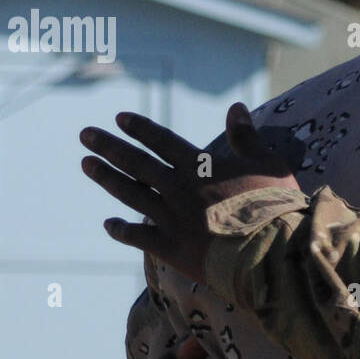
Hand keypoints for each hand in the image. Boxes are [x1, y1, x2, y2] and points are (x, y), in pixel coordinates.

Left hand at [80, 102, 300, 283]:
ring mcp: (172, 218)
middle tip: (85, 135)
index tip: (119, 118)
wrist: (268, 251)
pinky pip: (139, 237)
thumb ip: (246, 136)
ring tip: (87, 165)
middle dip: (110, 147)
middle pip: (137, 163)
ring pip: (132, 194)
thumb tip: (236, 107)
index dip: (141, 128)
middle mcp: (179, 188)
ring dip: (108, 178)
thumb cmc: (274, 206)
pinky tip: (108, 224)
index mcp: (201, 167)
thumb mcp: (267, 163)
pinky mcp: (172, 248)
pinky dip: (122, 230)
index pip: (163, 141)